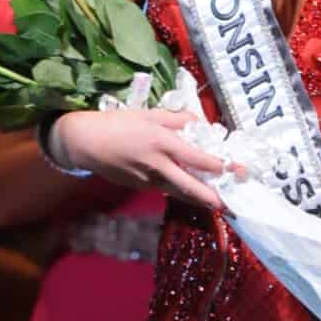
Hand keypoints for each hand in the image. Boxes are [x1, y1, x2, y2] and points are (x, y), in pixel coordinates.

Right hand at [52, 108, 229, 209]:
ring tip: (219, 205)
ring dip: (200, 200)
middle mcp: (158, 166)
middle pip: (191, 188)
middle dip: (213, 199)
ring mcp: (149, 181)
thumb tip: (198, 123)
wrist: (85, 143)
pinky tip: (192, 193)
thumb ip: (176, 119)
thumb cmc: (117, 124)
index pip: (197, 158)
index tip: (235, 169)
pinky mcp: (141, 187)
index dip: (218, 166)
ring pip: (180, 193)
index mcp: (162, 143)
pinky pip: (167, 190)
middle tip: (232, 206)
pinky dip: (181, 192)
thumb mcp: (148, 114)